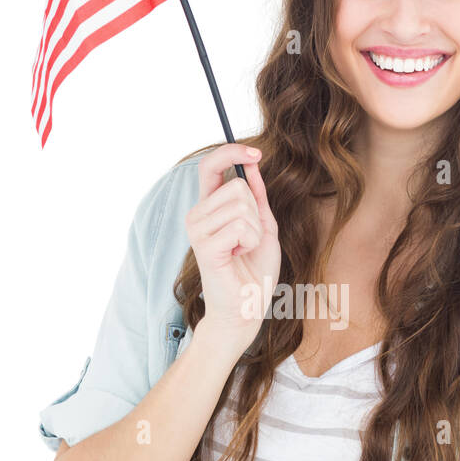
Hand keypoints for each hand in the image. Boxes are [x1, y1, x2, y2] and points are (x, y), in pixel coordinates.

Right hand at [185, 143, 280, 355]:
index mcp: (208, 208)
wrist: (247, 308)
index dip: (231, 152)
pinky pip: (240, 226)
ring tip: (243, 250)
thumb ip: (257, 196)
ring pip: (241, 206)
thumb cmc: (253, 271)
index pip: (209, 166)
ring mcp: (197, 231)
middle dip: (256, 213)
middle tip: (248, 240)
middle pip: (237, 187)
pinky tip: (238, 257)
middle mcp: (197, 215)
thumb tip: (252, 164)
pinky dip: (250, 242)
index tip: (256, 153)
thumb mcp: (262, 226)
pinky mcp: (204, 247)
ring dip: (254, 230)